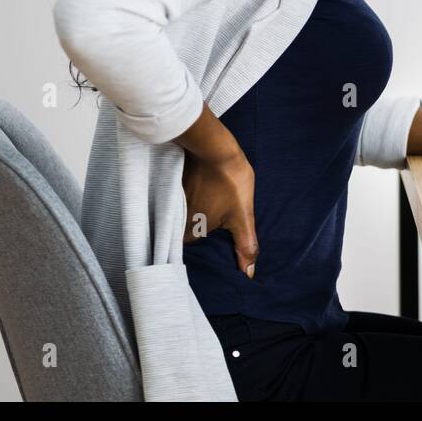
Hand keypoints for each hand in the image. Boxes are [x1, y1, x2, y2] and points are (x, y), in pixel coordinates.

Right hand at [182, 149, 258, 279]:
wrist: (215, 146)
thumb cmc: (231, 182)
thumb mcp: (243, 216)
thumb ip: (245, 246)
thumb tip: (249, 274)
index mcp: (188, 234)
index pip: (194, 254)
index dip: (205, 255)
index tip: (215, 254)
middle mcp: (174, 222)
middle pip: (188, 236)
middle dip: (201, 236)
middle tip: (218, 228)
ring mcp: (172, 204)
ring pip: (185, 219)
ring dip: (196, 218)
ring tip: (213, 212)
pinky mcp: (172, 188)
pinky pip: (181, 203)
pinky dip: (192, 204)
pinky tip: (204, 198)